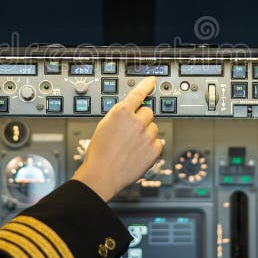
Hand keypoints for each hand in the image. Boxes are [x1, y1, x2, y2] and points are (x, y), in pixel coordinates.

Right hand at [72, 76, 161, 201]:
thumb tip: (131, 112)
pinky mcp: (154, 150)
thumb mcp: (104, 125)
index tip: (152, 81)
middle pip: (148, 112)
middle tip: (131, 131)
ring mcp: (146, 136)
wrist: (102, 175)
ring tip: (132, 145)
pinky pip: (158, 142)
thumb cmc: (99, 153)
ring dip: (146, 133)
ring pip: (153, 128)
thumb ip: (120, 115)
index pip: (138, 94)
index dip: (146, 86)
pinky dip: (151, 147)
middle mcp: (136, 122)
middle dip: (141, 119)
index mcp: (121, 113)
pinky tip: (138, 153)